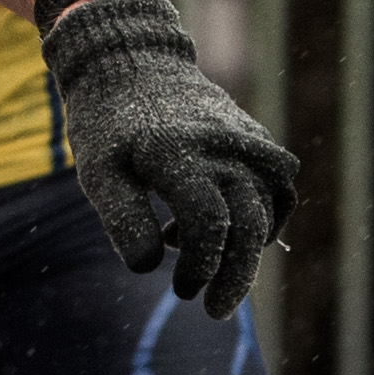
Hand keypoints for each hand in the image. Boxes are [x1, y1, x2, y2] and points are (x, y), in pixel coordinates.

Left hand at [40, 0, 294, 315]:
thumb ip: (122, 218)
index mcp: (179, 152)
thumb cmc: (108, 126)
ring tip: (204, 263)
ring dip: (245, 250)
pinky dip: (260, 221)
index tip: (181, 291)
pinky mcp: (259, 141)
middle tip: (213, 310)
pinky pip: (276, 192)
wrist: (134, 64)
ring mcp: (247, 141)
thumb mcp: (97, 172)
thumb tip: (149, 268)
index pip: (209, 224)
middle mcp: (223, 145)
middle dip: (234, 275)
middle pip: (247, 224)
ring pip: (267, 211)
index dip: (200, 266)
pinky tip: (224, 232)